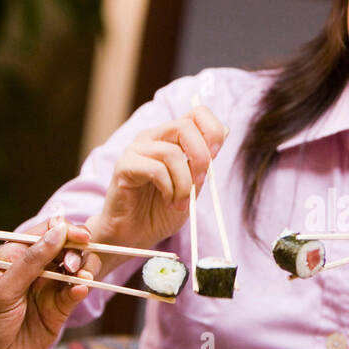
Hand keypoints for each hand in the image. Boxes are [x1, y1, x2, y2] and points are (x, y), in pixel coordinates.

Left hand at [0, 219, 89, 348]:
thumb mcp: (3, 290)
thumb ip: (33, 261)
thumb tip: (58, 231)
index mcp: (13, 257)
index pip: (44, 233)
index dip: (64, 231)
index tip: (80, 236)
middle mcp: (32, 270)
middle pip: (64, 249)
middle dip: (75, 252)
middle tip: (74, 266)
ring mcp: (46, 291)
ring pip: (74, 271)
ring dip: (82, 270)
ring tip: (81, 280)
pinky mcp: (57, 311)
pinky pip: (74, 294)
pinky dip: (81, 289)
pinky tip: (79, 291)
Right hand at [72, 106, 225, 277]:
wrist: (135, 235)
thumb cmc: (161, 210)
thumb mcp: (192, 185)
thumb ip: (203, 163)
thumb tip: (224, 134)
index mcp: (171, 138)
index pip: (197, 113)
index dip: (212, 130)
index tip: (215, 156)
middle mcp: (152, 137)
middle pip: (185, 126)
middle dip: (201, 158)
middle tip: (199, 184)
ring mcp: (136, 150)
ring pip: (171, 152)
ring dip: (184, 183)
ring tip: (181, 202)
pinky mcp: (124, 166)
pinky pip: (155, 169)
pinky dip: (169, 189)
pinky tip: (169, 202)